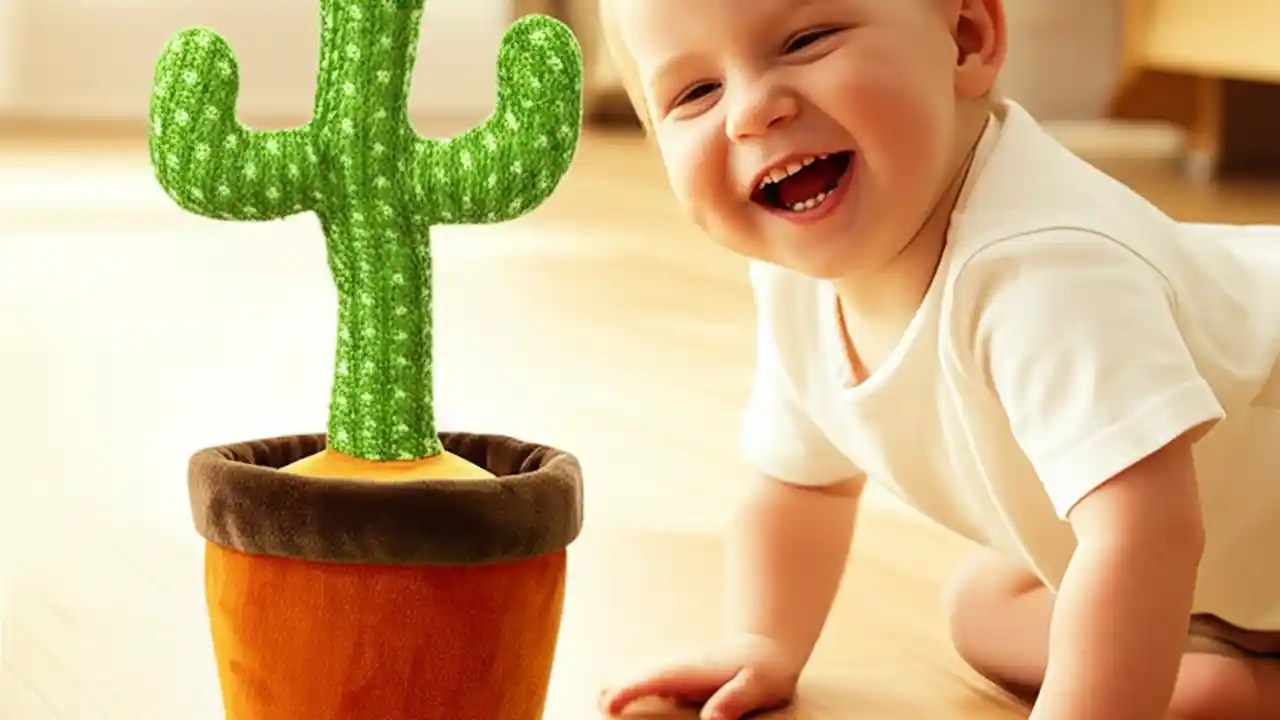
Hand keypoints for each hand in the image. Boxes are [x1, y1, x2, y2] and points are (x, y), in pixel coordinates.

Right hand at [598, 632, 802, 718]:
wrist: (768, 648)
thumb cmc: (766, 669)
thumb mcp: (758, 686)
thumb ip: (734, 700)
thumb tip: (711, 719)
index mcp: (695, 671)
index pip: (654, 679)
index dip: (630, 691)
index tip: (610, 704)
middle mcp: (682, 668)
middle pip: (641, 675)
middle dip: (617, 688)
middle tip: (598, 703)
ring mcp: (680, 671)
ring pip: (643, 676)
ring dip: (621, 686)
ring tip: (599, 698)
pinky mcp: (682, 678)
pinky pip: (651, 681)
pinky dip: (633, 687)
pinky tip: (620, 696)